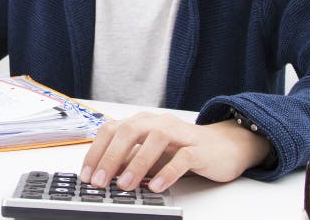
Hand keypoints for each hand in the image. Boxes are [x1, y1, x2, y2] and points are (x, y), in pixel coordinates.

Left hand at [80, 112, 271, 192]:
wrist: (223, 146)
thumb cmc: (182, 149)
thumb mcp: (150, 155)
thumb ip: (129, 160)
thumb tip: (103, 174)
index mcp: (142, 122)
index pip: (111, 130)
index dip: (96, 151)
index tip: (87, 174)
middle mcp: (157, 122)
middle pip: (129, 131)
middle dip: (111, 157)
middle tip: (100, 181)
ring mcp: (178, 133)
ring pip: (154, 140)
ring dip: (137, 164)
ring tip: (125, 186)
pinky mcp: (198, 148)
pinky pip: (182, 157)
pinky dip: (167, 172)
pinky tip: (156, 187)